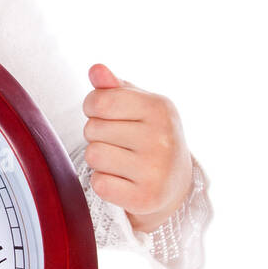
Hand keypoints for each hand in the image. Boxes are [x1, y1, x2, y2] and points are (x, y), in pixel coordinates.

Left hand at [82, 63, 193, 232]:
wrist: (175, 183)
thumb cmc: (150, 136)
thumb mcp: (138, 106)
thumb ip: (114, 88)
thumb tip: (96, 70)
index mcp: (160, 108)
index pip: (100, 100)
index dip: (92, 106)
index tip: (105, 114)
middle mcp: (162, 138)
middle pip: (92, 129)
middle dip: (97, 135)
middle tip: (120, 143)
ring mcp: (156, 170)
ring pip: (93, 156)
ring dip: (99, 160)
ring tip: (120, 160)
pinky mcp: (145, 198)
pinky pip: (99, 184)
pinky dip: (104, 183)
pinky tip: (123, 180)